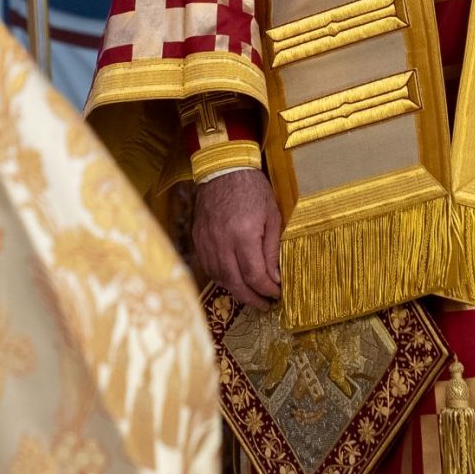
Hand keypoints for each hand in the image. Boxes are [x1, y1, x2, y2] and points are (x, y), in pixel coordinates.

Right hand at [192, 169, 281, 308]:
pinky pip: (208, 266)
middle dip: (251, 298)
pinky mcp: (198, 238)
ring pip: (219, 277)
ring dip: (236, 290)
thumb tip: (274, 278)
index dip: (266, 290)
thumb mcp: (272, 215)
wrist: (223, 168)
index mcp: (243, 235)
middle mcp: (221, 242)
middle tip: (264, 305)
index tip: (276, 294)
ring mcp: (206, 240)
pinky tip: (233, 279)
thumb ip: (271, 249)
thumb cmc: (252, 189)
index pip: (254, 275)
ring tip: (251, 294)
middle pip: (234, 283)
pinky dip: (221, 277)